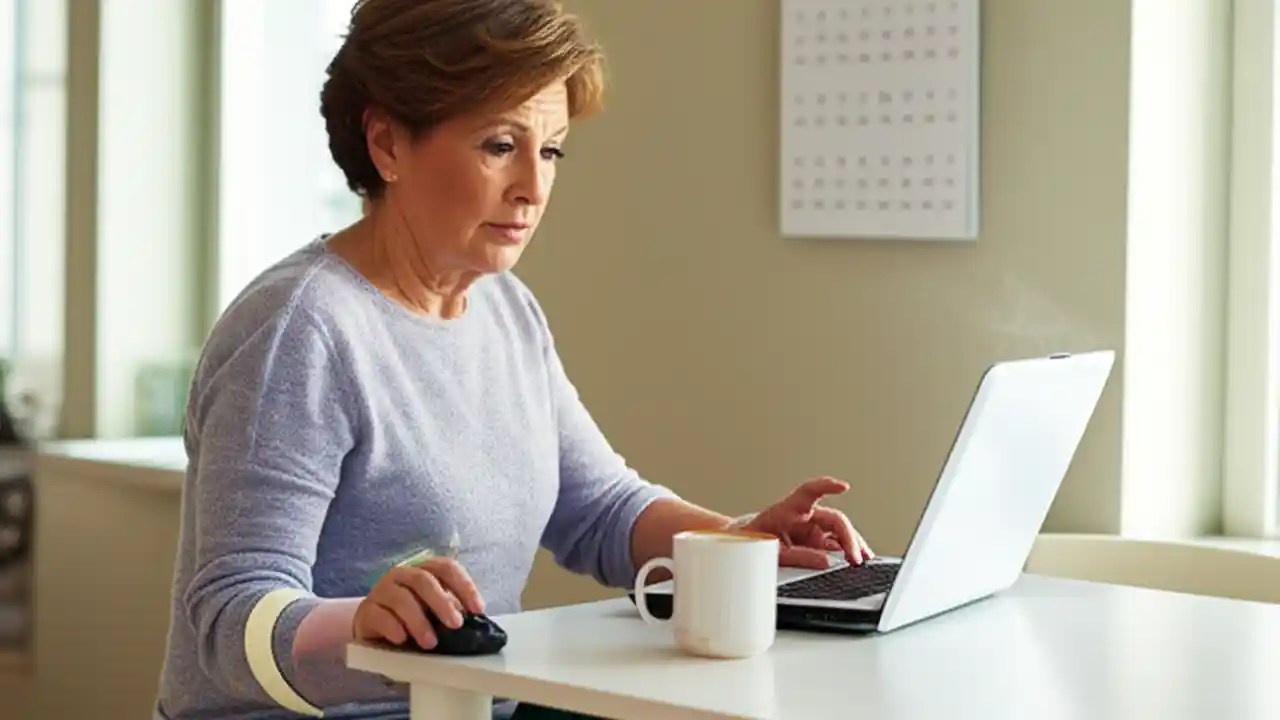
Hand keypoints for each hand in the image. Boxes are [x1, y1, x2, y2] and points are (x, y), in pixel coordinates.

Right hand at [353, 557, 484, 649]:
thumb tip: (474, 623)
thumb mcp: (434, 613)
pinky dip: (394, 627)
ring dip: (419, 621)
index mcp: (424, 571)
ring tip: (430, 642)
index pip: (446, 568)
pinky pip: (380, 615)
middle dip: (442, 603)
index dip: (464, 586)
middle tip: (455, 624)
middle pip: (423, 580)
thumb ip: (451, 611)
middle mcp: (402, 575)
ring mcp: (381, 591)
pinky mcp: (366, 611)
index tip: (478, 609)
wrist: (375, 630)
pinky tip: (402, 639)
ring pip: (401, 598)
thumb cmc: (411, 619)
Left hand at [739, 477, 873, 568]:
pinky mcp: (815, 538)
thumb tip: (825, 562)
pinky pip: (835, 541)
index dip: (827, 486)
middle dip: (849, 538)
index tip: (843, 487)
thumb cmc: (754, 540)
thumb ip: (798, 556)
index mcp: (789, 508)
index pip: (809, 492)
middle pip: (835, 519)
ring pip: (840, 530)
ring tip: (863, 558)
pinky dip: (846, 549)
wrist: (742, 544)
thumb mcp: (772, 551)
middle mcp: (805, 514)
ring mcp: (812, 526)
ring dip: (853, 543)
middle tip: (856, 558)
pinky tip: (856, 559)